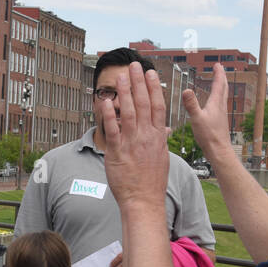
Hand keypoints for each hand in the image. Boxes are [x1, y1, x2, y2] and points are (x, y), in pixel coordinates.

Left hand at [100, 63, 170, 210]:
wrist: (144, 200)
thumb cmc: (152, 181)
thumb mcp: (161, 157)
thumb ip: (160, 140)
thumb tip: (163, 130)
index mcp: (158, 136)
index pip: (157, 106)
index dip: (153, 88)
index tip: (150, 73)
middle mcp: (146, 137)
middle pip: (143, 104)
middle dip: (138, 83)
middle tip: (133, 65)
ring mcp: (132, 144)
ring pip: (128, 113)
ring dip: (124, 92)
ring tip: (121, 76)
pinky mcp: (117, 153)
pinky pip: (112, 131)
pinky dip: (108, 115)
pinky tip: (104, 102)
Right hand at [182, 63, 233, 158]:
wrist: (219, 151)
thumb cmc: (209, 136)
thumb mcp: (197, 119)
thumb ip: (191, 104)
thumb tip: (186, 90)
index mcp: (216, 104)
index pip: (219, 84)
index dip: (218, 73)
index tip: (217, 64)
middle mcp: (220, 107)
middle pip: (223, 88)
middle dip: (221, 77)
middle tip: (219, 70)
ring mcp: (221, 114)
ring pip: (223, 96)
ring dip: (221, 87)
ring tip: (218, 83)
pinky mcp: (219, 121)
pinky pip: (219, 105)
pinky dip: (217, 98)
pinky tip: (213, 104)